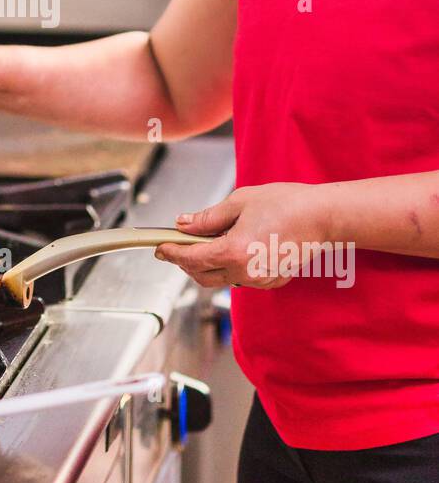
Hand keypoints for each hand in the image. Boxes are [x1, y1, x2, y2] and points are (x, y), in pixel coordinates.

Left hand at [154, 182, 333, 289]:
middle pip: (201, 275)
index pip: (191, 258)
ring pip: (220, 279)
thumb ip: (208, 218)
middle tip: (175, 246)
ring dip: (206, 265)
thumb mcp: (240, 201)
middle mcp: (245, 272)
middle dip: (185, 262)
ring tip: (204, 243)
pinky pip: (240, 278)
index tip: (160, 247)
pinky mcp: (272, 281)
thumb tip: (184, 224)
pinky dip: (228, 267)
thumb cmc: (286, 204)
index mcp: (234, 252)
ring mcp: (260, 280)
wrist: (323, 217)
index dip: (172, 253)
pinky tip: (231, 248)